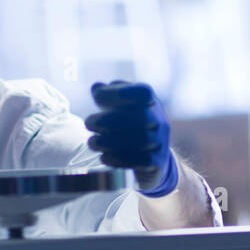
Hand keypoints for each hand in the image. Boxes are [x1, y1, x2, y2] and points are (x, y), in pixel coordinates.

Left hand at [84, 81, 177, 195]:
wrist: (151, 158)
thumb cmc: (128, 126)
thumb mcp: (118, 108)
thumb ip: (106, 95)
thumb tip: (96, 88)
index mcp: (149, 102)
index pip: (143, 92)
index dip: (122, 92)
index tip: (97, 97)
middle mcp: (159, 120)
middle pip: (142, 116)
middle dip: (110, 120)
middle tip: (88, 123)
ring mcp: (161, 141)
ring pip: (142, 139)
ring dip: (111, 141)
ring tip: (92, 142)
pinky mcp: (157, 162)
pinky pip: (143, 160)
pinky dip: (120, 159)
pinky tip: (104, 156)